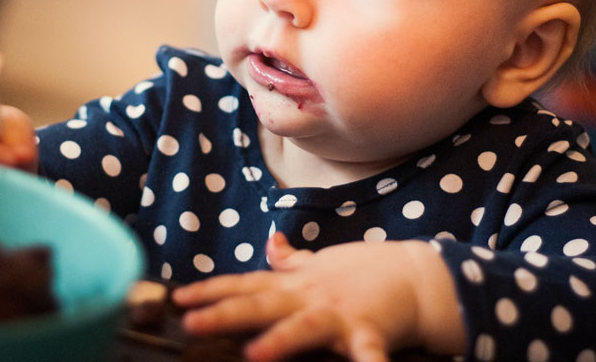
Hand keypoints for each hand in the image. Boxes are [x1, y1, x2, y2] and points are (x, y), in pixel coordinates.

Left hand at [172, 233, 463, 361]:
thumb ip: (292, 261)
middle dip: (224, 313)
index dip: (211, 290)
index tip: (179, 297)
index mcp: (295, 284)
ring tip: (252, 354)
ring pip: (303, 326)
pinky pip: (366, 353)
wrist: (416, 274)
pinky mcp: (370, 330)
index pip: (245, 284)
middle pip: (261, 303)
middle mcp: (310, 296)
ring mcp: (339, 313)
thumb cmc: (366, 272)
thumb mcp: (322, 263)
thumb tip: (271, 244)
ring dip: (279, 340)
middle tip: (191, 321)